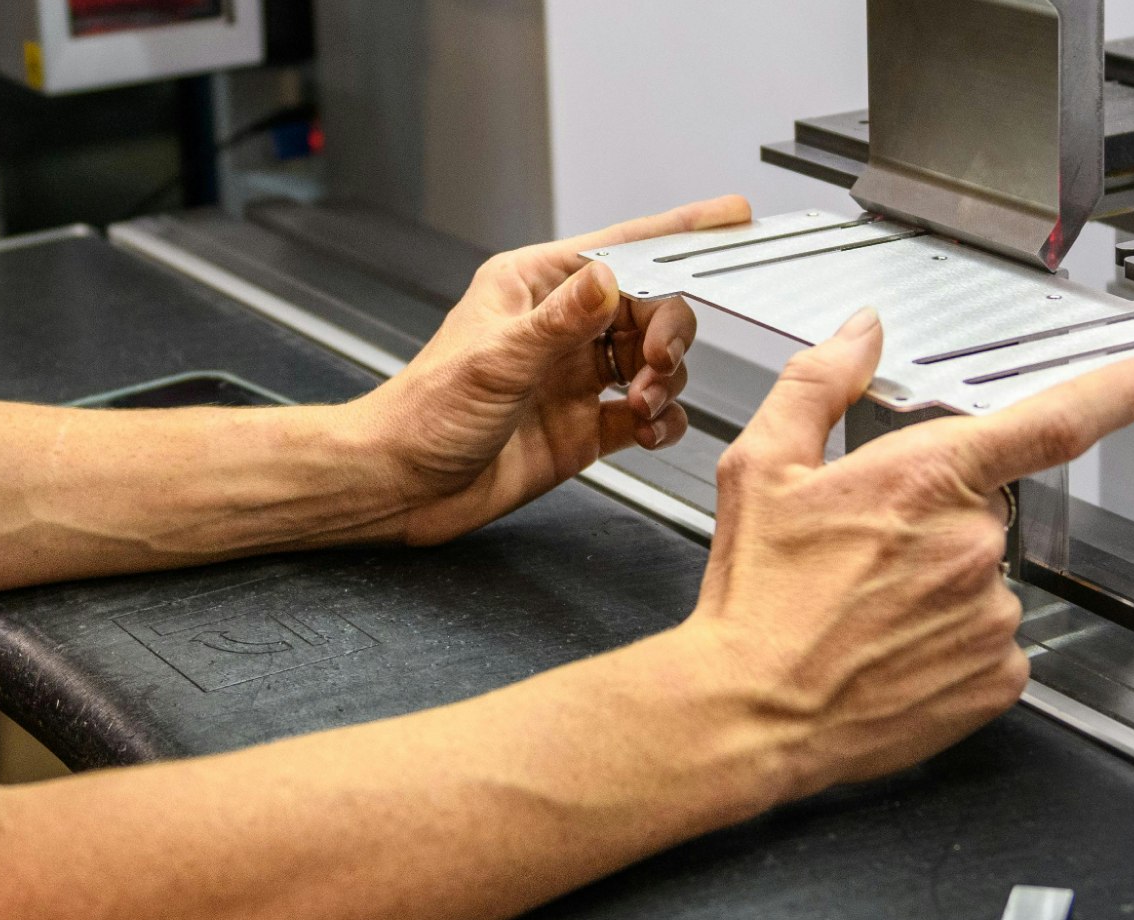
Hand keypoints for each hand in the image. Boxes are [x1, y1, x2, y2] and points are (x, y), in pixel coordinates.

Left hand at [349, 196, 752, 544]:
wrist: (403, 486)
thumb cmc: (423, 414)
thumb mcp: (496, 359)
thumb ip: (561, 322)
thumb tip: (609, 280)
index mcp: (535, 287)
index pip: (622, 249)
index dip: (679, 233)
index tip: (729, 219)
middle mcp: (562, 327)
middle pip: (652, 309)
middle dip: (669, 334)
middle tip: (660, 365)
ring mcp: (576, 376)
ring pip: (656, 362)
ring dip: (665, 384)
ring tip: (640, 407)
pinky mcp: (586, 425)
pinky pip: (647, 414)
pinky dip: (661, 422)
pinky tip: (647, 431)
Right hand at [683, 309, 1133, 796]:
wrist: (750, 712)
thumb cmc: (755, 597)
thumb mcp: (762, 466)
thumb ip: (820, 384)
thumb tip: (863, 332)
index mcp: (927, 478)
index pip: (1051, 421)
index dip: (1116, 391)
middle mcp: (973, 543)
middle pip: (982, 512)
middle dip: (933, 527)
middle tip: (863, 560)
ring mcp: (991, 615)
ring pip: (984, 581)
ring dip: (939, 590)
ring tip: (867, 616)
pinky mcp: (995, 679)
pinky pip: (990, 645)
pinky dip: (951, 646)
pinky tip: (894, 652)